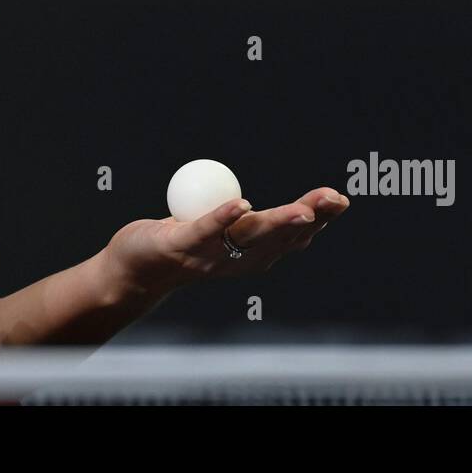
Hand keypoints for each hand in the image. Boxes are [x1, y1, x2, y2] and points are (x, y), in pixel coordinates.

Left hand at [105, 187, 349, 294]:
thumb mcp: (224, 232)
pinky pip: (206, 229)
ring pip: (250, 236)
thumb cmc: (181, 246)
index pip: (292, 236)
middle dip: (309, 219)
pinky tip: (241, 205)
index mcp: (251, 255)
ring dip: (277, 222)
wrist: (132, 272)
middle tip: (333, 201)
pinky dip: (224, 216)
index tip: (339, 200)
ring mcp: (210, 254)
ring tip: (302, 210)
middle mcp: (236, 259)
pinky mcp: (181, 245)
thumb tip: (280, 204)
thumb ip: (247, 221)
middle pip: (279, 237)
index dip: (319, 219)